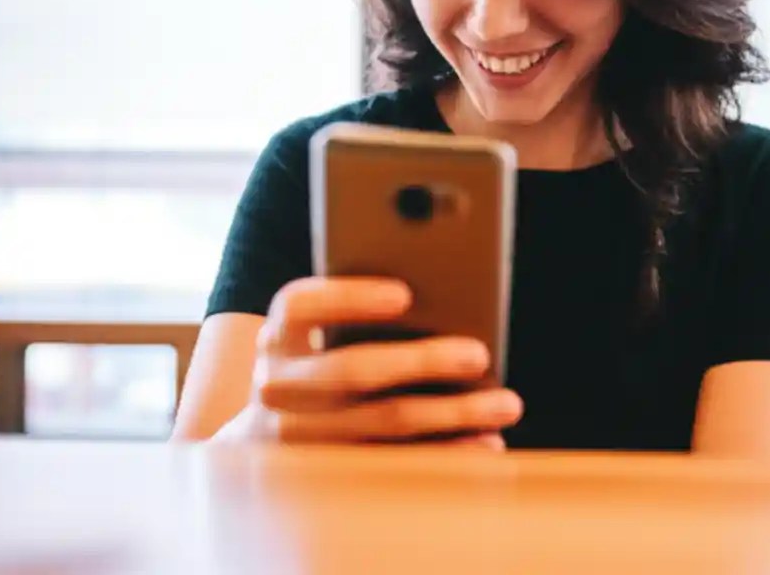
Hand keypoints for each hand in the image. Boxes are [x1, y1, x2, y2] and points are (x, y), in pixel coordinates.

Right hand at [221, 276, 521, 448]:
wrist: (264, 442)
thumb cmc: (317, 367)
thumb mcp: (316, 336)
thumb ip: (355, 315)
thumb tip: (441, 297)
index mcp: (278, 335)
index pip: (300, 304)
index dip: (350, 297)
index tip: (405, 294)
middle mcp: (277, 387)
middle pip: (352, 370)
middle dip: (422, 361)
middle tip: (479, 354)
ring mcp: (298, 438)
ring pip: (383, 422)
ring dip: (451, 414)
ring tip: (505, 404)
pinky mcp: (329, 475)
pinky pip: (398, 465)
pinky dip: (448, 454)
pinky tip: (487, 443)